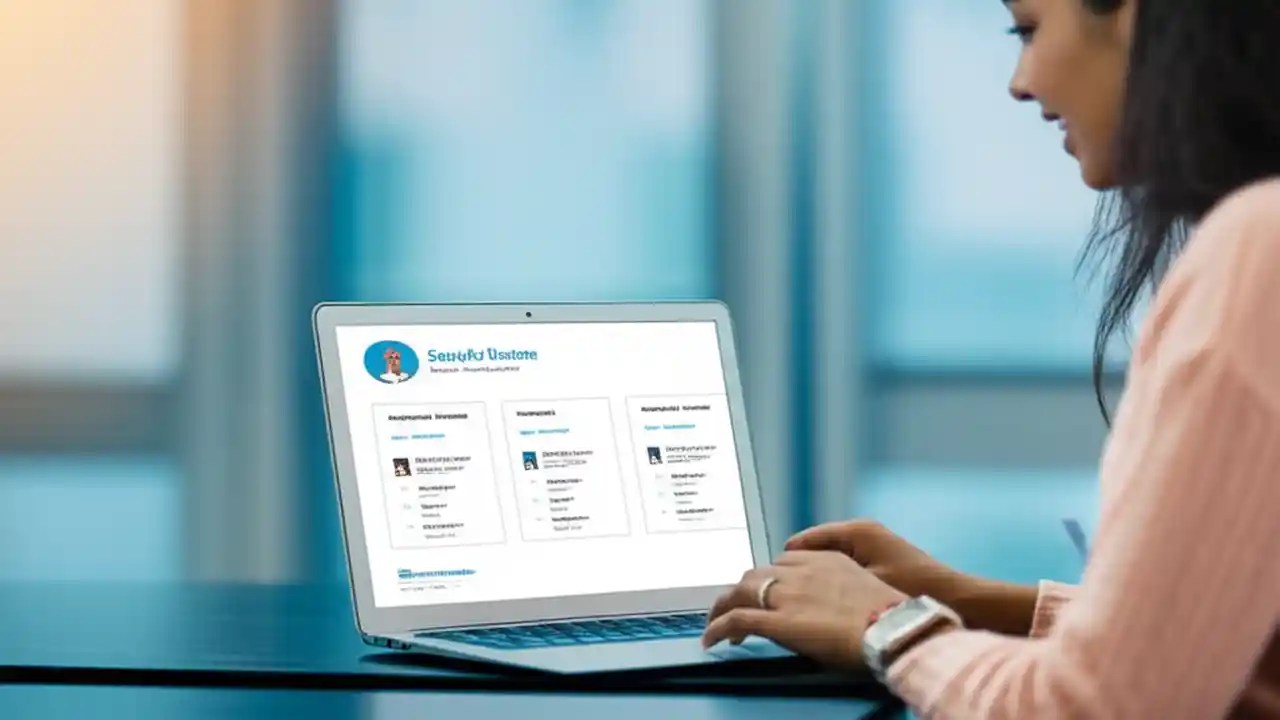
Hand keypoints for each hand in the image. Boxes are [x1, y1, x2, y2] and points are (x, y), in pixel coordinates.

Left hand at [701, 550, 906, 668]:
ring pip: (742, 591)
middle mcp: (802, 571)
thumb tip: (834, 606)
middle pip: (758, 573)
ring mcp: (788, 595)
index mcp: (826, 560)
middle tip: (738, 607)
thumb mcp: (865, 589)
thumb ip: (842, 590)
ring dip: (726, 606)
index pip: (784, 562)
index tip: (769, 592)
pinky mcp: (779, 621)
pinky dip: (719, 628)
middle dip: (745, 590)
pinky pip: (738, 619)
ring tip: (718, 624)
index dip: (772, 578)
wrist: (893, 629)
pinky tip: (711, 639)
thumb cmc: (891, 616)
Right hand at [786, 520, 962, 599]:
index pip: (800, 543)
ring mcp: (871, 544)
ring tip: (800, 604)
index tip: (767, 589)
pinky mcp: (880, 559)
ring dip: (813, 579)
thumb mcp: (861, 589)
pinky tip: (827, 605)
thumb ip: (824, 585)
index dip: (781, 567)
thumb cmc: (911, 595)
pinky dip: (831, 582)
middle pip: (811, 550)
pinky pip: (842, 568)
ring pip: (825, 560)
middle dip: (794, 573)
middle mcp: (861, 532)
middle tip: (779, 599)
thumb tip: (790, 586)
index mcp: (854, 532)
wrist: (958, 602)